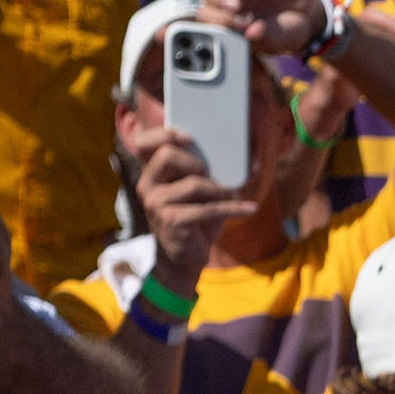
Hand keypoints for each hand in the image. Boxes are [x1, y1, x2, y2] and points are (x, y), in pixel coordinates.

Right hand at [126, 129, 254, 287]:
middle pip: (168, 155)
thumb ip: (199, 173)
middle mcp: (147, 186)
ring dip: (218, 191)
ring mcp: (156, 204)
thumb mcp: (194, 193)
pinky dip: (233, 208)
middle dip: (196, 163)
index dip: (163, 134)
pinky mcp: (172, 221)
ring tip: (230, 197)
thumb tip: (238, 158)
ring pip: (195, 184)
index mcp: (151, 174)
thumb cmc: (193, 220)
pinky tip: (249, 209)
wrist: (183, 259)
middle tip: (211, 177)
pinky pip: (209, 209)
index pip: (145, 144)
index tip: (188, 137)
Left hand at [197, 0, 328, 59]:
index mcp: (227, 33)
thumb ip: (264, 38)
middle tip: (241, 22)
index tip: (225, 34)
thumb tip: (251, 32)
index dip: (210, 32)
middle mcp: (224, 12)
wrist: (306, 15)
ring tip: (237, 5)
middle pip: (204, 11)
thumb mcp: (278, 40)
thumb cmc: (286, 33)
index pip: (206, 31)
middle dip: (217, 17)